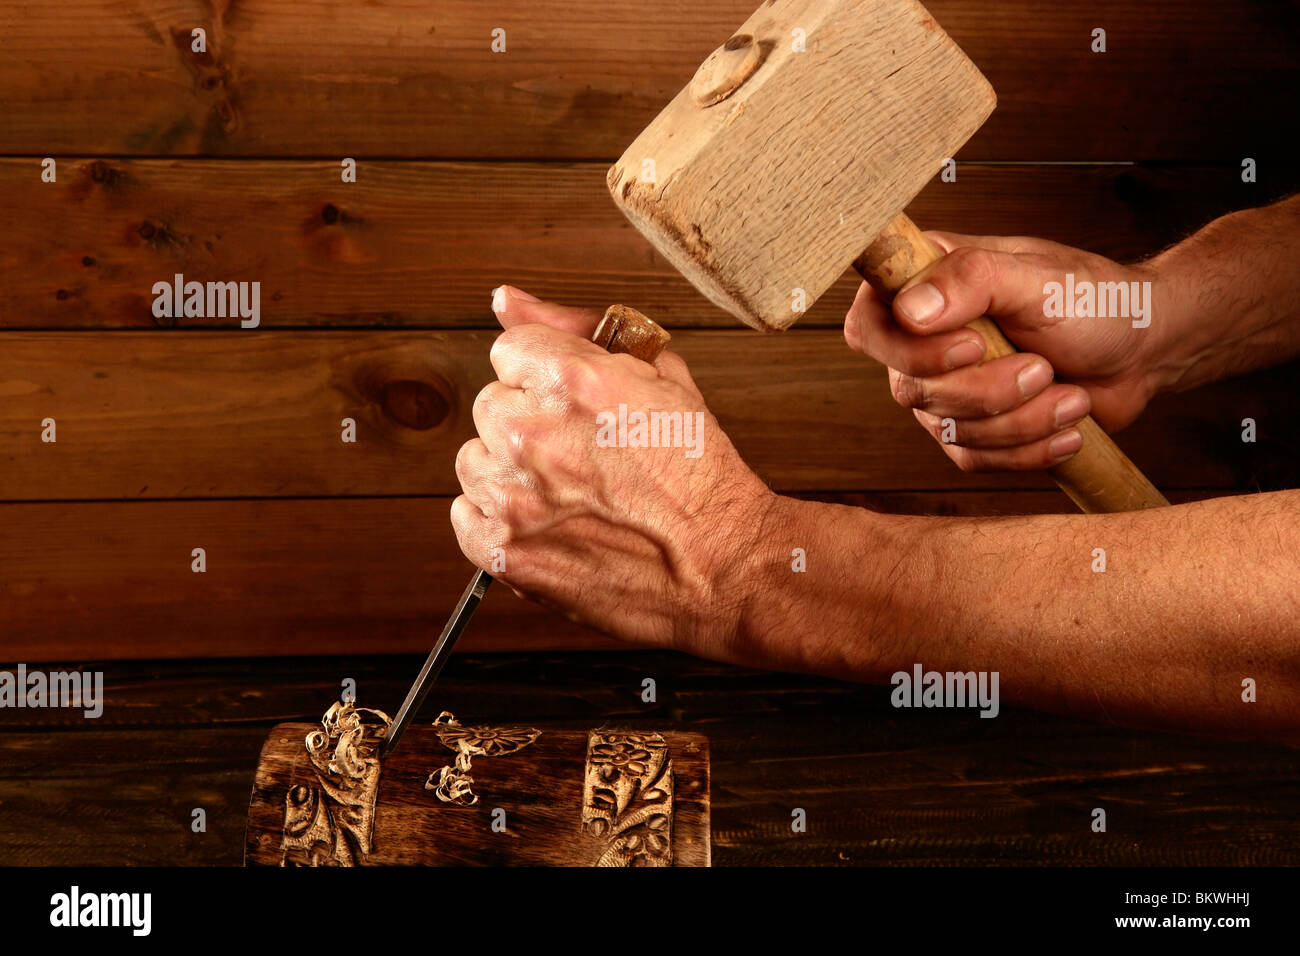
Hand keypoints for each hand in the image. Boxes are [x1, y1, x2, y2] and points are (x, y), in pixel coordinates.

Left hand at [451, 286, 776, 659]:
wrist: (722, 563)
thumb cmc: (699, 474)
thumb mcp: (660, 375)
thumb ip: (575, 328)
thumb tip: (507, 299)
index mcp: (570, 377)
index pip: (509, 351)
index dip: (546, 377)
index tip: (572, 405)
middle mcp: (532, 433)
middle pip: (491, 405)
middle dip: (529, 423)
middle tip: (580, 453)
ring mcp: (513, 496)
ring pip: (474, 461)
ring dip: (510, 472)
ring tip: (568, 493)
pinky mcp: (503, 551)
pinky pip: (465, 516)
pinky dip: (497, 521)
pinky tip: (547, 522)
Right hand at [844, 233, 1163, 471]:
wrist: (1142, 350)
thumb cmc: (1094, 301)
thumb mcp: (1039, 278)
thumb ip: (971, 280)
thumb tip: (909, 310)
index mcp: (925, 284)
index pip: (869, 324)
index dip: (906, 349)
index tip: (971, 346)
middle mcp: (922, 339)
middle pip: (910, 387)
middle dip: (986, 391)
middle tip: (1042, 368)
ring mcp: (944, 388)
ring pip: (946, 429)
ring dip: (1018, 420)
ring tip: (1069, 395)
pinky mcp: (971, 431)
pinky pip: (972, 459)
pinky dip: (1026, 450)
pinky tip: (1066, 426)